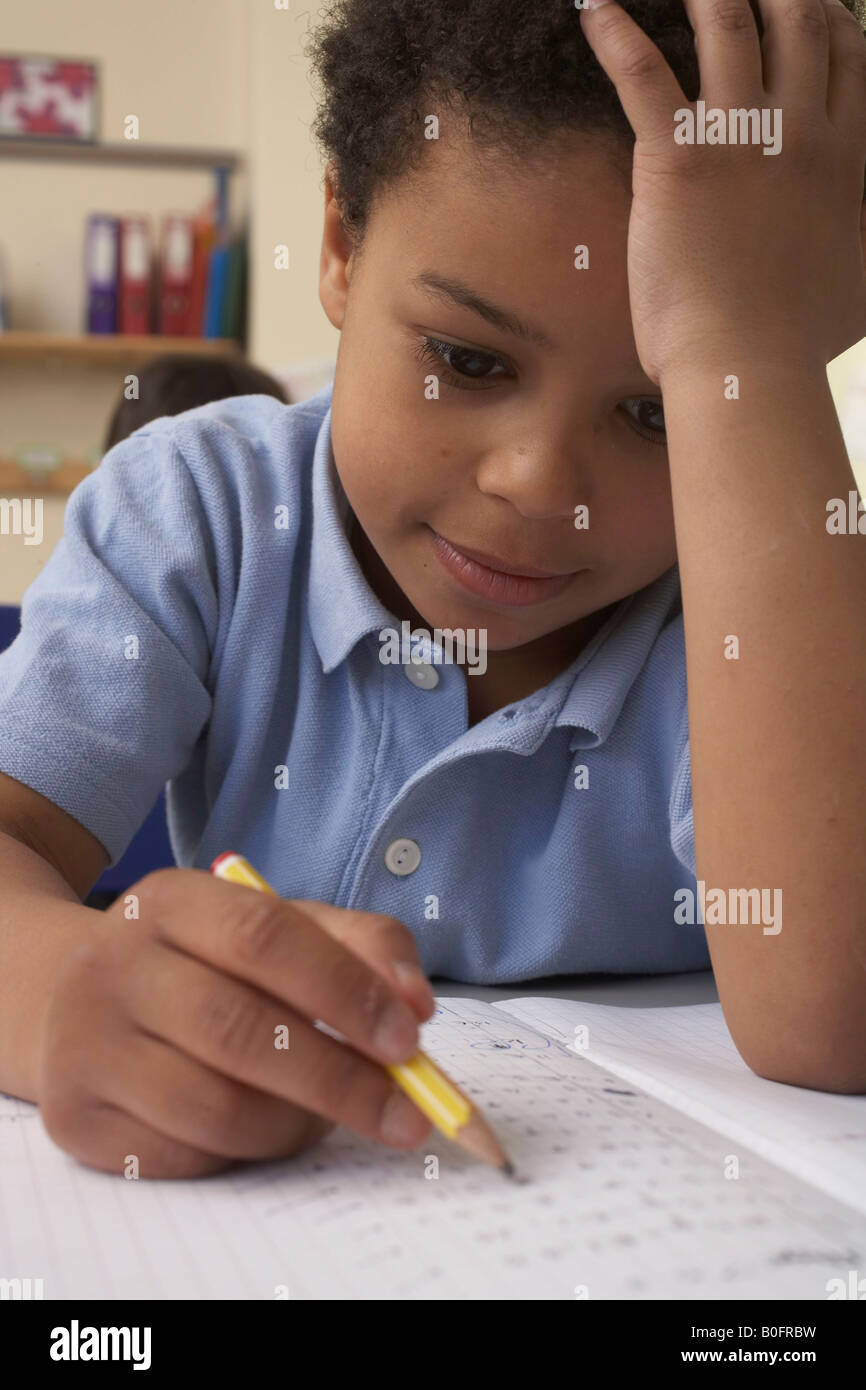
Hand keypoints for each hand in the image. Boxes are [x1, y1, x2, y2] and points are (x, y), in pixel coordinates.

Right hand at [37, 869, 435, 1176]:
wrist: (87, 1003)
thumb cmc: (212, 965)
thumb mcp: (285, 929)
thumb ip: (363, 949)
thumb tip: (416, 1005)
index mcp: (170, 900)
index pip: (263, 936)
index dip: (345, 989)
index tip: (410, 1040)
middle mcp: (111, 965)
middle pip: (239, 1030)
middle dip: (340, 1080)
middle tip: (406, 1114)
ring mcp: (83, 1044)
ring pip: (215, 1108)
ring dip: (296, 1126)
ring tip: (326, 1117)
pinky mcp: (75, 1118)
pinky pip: (185, 1158)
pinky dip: (244, 1156)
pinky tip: (263, 1131)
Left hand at [580, 0, 865, 382]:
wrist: (752, 362)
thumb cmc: (799, 341)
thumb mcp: (862, 281)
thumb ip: (864, 243)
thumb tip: (863, 246)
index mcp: (841, 156)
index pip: (847, 56)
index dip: (828, 19)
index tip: (810, 7)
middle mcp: (797, 130)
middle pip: (796, 20)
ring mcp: (738, 137)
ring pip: (727, 22)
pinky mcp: (677, 156)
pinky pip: (642, 72)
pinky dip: (613, 32)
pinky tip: (592, 6)